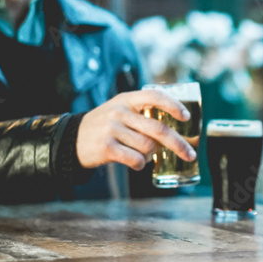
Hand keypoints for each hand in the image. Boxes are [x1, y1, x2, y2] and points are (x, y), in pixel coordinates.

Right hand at [76, 90, 195, 170]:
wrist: (72, 140)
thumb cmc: (105, 127)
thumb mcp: (120, 112)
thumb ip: (142, 115)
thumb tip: (176, 132)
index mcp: (126, 99)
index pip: (155, 96)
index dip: (174, 105)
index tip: (187, 117)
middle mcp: (119, 112)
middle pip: (158, 129)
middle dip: (179, 144)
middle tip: (190, 154)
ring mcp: (112, 129)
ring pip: (148, 147)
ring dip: (152, 156)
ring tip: (144, 156)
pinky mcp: (106, 147)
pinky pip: (136, 159)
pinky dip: (141, 165)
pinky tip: (136, 163)